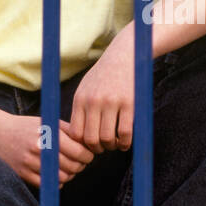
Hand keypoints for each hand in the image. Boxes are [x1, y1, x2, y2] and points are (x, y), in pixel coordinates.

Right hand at [0, 112, 94, 187]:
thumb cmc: (26, 127)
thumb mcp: (47, 122)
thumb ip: (68, 131)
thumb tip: (89, 143)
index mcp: (49, 133)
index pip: (78, 151)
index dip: (87, 156)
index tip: (88, 155)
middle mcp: (40, 147)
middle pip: (72, 166)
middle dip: (80, 166)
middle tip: (80, 163)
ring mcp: (30, 162)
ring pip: (62, 177)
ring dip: (69, 175)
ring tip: (68, 168)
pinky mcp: (23, 173)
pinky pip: (48, 184)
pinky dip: (56, 182)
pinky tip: (55, 174)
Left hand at [68, 34, 133, 153]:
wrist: (124, 56)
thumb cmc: (104, 76)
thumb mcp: (86, 88)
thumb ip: (81, 109)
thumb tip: (77, 136)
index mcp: (81, 99)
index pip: (76, 133)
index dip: (82, 144)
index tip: (90, 144)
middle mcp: (94, 101)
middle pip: (91, 139)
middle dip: (97, 149)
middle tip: (103, 148)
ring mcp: (112, 102)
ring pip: (107, 138)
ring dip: (111, 147)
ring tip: (114, 144)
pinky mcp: (129, 103)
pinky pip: (125, 132)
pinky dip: (124, 143)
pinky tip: (125, 143)